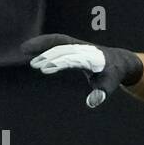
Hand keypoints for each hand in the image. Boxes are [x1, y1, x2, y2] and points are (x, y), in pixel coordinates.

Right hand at [23, 34, 142, 108]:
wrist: (119, 60)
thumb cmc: (112, 74)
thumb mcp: (109, 85)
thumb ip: (101, 93)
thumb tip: (92, 103)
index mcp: (93, 58)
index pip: (73, 58)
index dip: (59, 62)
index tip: (45, 69)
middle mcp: (84, 48)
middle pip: (63, 48)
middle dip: (48, 55)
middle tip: (34, 64)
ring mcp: (78, 45)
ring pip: (58, 41)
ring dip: (42, 44)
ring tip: (24, 50)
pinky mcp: (73, 44)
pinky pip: (56, 41)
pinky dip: (43, 43)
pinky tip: (30, 49)